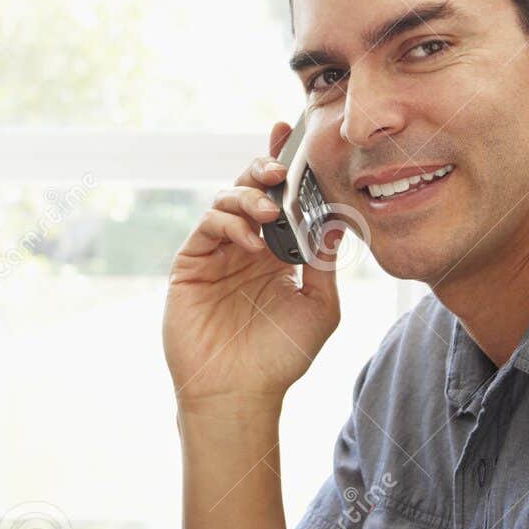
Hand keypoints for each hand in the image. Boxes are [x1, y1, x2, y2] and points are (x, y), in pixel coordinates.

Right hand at [163, 122, 342, 411]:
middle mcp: (246, 248)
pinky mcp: (191, 265)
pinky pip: (208, 226)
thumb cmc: (280, 358)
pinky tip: (252, 241)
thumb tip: (336, 216)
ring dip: (249, 198)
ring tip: (269, 212)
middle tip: (278, 170)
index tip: (292, 135)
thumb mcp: (319, 306)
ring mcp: (217, 255)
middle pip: (251, 190)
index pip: (281, 200)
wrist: (240, 393)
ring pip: (227, 202)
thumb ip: (324, 261)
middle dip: (264, 170)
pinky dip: (230, 223)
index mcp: (277, 254)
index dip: (284, 166)